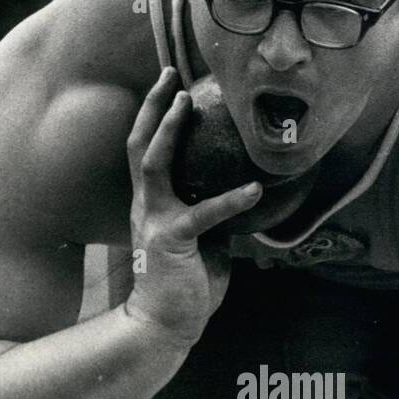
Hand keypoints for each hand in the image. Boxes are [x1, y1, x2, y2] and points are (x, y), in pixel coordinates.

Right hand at [124, 67, 262, 347]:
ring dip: (167, 128)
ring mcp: (156, 220)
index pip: (148, 150)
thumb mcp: (204, 243)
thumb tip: (245, 193)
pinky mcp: (172, 240)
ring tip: (185, 100)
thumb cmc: (185, 287)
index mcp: (152, 204)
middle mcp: (146, 205)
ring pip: (154, 162)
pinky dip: (231, 199)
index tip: (171, 86)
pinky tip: (257, 189)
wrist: (162, 326)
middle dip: (153, 105)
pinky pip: (205, 214)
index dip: (156, 117)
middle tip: (169, 72)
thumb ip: (215, 216)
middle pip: (141, 143)